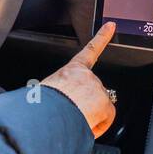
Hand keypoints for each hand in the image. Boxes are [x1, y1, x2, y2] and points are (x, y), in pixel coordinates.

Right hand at [42, 22, 116, 137]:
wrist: (46, 114)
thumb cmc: (41, 105)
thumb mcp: (45, 91)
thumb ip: (58, 92)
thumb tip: (54, 104)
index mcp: (71, 71)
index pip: (89, 51)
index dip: (102, 37)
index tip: (111, 26)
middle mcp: (87, 76)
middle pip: (93, 94)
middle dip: (87, 106)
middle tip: (71, 115)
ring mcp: (97, 88)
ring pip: (98, 108)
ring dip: (89, 117)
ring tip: (73, 122)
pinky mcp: (104, 102)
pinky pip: (106, 119)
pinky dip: (98, 126)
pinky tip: (87, 127)